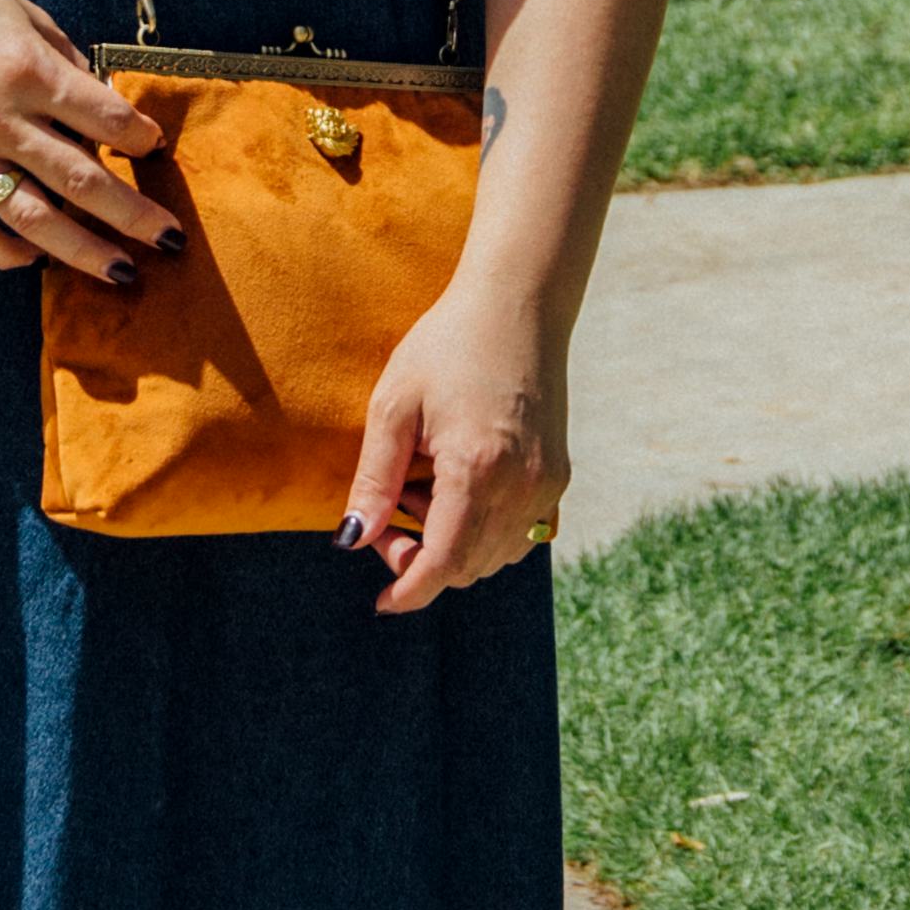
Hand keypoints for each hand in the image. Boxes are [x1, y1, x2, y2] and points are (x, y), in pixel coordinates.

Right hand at [0, 0, 176, 287]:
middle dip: (133, 214)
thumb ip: (67, 65)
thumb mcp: (26, 15)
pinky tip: (36, 258)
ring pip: (32, 218)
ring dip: (83, 251)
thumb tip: (106, 111)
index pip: (105, 119)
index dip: (140, 137)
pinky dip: (6, 252)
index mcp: (27, 70)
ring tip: (122, 272)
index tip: (155, 148)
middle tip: (170, 239)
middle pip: (81, 180)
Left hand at [342, 279, 563, 612]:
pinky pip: (522, 533)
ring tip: (424, 486)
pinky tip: (458, 487)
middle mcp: (522, 486)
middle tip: (389, 514)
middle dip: (423, 561)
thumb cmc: (447, 346)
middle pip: (469, 567)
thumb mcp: (393, 407)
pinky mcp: (558, 475)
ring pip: (497, 556)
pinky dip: (485, 532)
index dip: (410, 591)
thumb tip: (352, 540)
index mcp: (477, 469)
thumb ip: (373, 481)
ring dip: (454, 546)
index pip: (444, 562)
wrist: (518, 305)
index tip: (382, 604)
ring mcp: (547, 484)